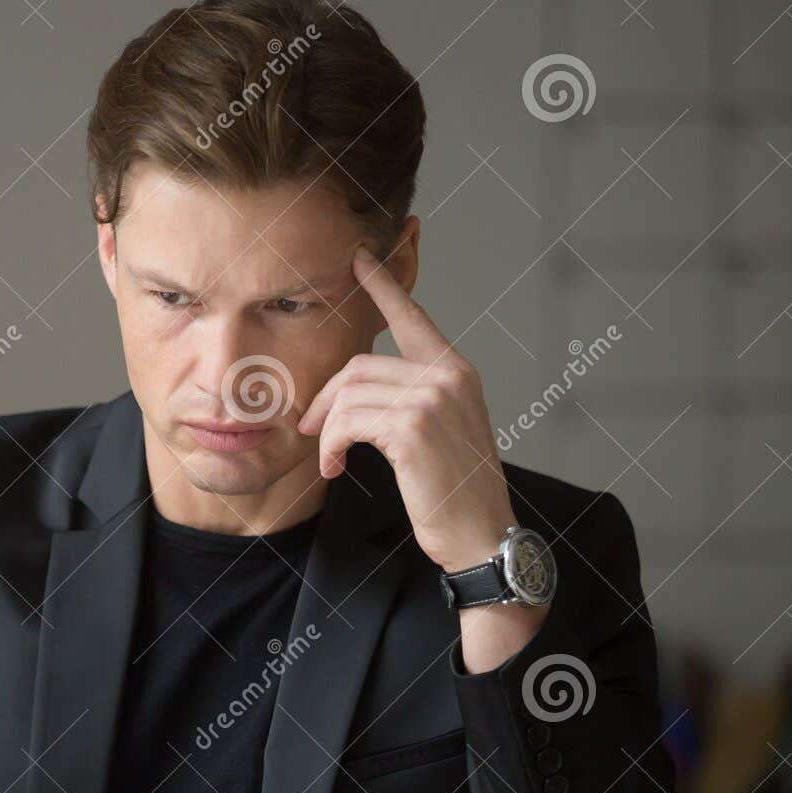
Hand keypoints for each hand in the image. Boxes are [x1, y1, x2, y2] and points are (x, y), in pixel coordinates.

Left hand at [297, 245, 515, 574]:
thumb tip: (353, 392)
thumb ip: (411, 400)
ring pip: (348, 394)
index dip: (383, 287)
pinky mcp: (413, 427)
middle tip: (312, 431)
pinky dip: (331, 445)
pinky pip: (347, 421)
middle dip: (326, 399)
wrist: (479, 533)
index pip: (413, 317)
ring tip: (328, 458)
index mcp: (456, 371)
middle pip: (359, 365)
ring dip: (326, 429)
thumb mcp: (439, 433)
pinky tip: (334, 467)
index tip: (360, 259)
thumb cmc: (455, 491)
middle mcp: (448, 375)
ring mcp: (433, 398)